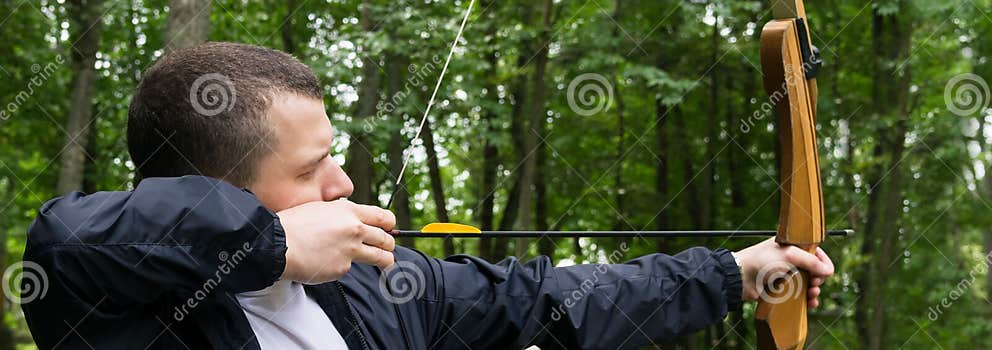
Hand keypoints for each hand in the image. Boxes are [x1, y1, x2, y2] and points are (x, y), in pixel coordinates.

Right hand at [276, 199, 396, 283]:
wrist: (277, 243)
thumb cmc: (294, 224)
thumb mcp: (322, 208)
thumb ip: (342, 214)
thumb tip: (353, 220)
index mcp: (350, 212)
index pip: (383, 217)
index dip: (390, 224)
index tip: (390, 229)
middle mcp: (355, 230)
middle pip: (386, 239)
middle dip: (389, 244)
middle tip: (388, 248)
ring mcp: (350, 250)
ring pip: (381, 257)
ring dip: (385, 260)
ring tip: (386, 263)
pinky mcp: (342, 268)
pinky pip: (349, 268)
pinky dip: (342, 267)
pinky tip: (328, 262)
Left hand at [735, 238, 833, 307]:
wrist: (740, 278)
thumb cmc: (761, 261)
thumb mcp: (789, 255)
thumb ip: (811, 261)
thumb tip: (829, 270)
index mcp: (791, 246)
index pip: (815, 252)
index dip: (823, 262)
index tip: (827, 272)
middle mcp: (789, 259)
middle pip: (813, 270)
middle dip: (818, 278)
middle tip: (814, 284)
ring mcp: (785, 275)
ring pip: (807, 284)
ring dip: (814, 290)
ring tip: (812, 294)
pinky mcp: (781, 289)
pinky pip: (799, 295)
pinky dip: (806, 299)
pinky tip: (810, 303)